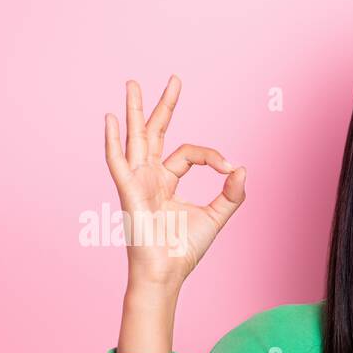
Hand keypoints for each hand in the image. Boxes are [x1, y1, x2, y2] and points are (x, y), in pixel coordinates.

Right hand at [105, 75, 246, 288]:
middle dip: (164, 105)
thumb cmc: (184, 249)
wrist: (168, 273)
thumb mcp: (216, 216)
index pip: (190, 153)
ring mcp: (137, 181)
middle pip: (156, 132)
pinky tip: (110, 119)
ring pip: (136, 138)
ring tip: (133, 83)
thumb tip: (242, 168)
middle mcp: (150, 176)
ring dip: (134, 110)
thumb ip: (231, 194)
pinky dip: (113, 141)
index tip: (229, 169)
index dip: (213, 157)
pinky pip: (118, 162)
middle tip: (175, 79)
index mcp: (167, 180)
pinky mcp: (129, 192)